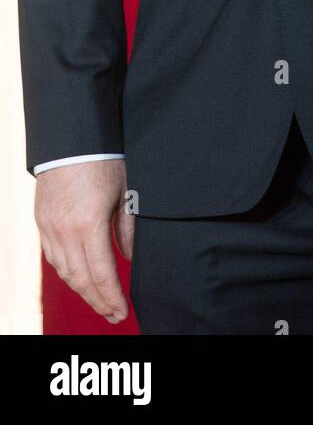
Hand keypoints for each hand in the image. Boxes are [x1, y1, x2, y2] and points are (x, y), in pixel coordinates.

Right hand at [35, 159, 133, 322]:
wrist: (72, 139)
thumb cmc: (105, 161)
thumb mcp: (125, 193)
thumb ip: (127, 229)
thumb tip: (129, 258)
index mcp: (90, 223)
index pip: (102, 273)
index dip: (112, 296)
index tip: (123, 311)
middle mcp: (66, 230)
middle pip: (81, 279)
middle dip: (98, 301)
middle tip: (113, 314)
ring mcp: (50, 227)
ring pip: (64, 271)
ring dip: (82, 290)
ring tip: (99, 301)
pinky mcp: (42, 222)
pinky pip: (52, 257)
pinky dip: (67, 272)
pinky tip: (79, 278)